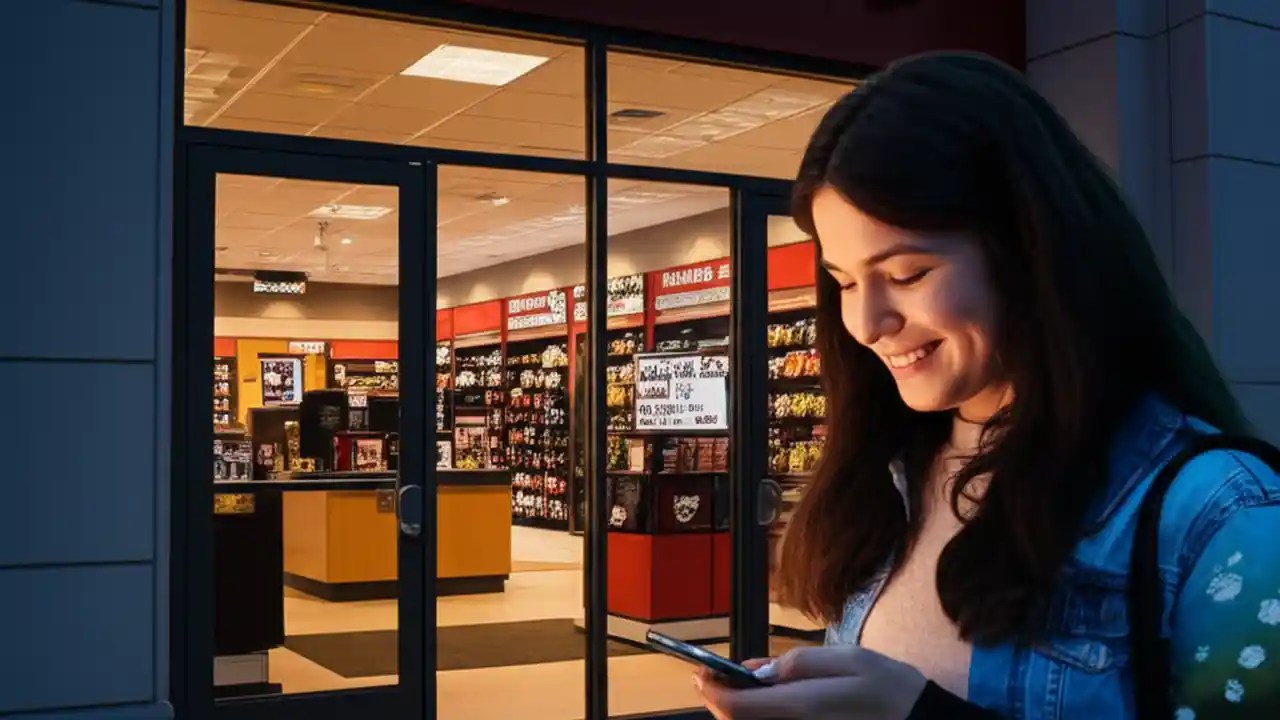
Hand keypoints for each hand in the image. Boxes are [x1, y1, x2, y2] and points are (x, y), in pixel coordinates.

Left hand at [694, 646, 927, 719]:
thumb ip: (801, 663)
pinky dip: (761, 717)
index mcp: (804, 706)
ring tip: (740, 687)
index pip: (738, 708)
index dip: (713, 692)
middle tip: (715, 678)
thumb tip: (757, 671)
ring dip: (739, 711)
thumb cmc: (892, 689)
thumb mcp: (851, 659)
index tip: (703, 674)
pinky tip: (766, 701)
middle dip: (722, 702)